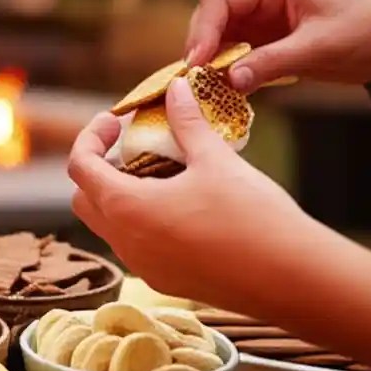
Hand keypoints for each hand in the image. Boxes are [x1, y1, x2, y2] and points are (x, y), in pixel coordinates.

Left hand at [68, 80, 370, 370]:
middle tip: (133, 144)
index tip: (115, 121)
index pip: (79, 167)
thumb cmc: (252, 216)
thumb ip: (188, 122)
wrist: (292, 279)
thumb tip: (176, 88)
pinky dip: (143, 219)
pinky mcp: (167, 281)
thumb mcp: (215, 159)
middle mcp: (125, 243)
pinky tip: (183, 203)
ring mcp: (144, 267)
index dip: (90, 137)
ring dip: (122, 194)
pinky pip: (137, 246)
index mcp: (126, 209)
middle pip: (86, 199)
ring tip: (162, 169)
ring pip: (111, 225)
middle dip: (99, 167)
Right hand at [185, 0, 370, 92]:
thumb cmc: (366, 32)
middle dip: (202, 48)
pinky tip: (225, 93)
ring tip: (206, 91)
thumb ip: (273, 62)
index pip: (220, 0)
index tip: (197, 62)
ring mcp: (263, 22)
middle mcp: (261, 0)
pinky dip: (229, 74)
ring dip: (213, 64)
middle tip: (195, 81)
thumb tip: (231, 80)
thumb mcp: (319, 49)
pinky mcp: (269, 44)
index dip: (202, 31)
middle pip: (213, 19)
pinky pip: (238, 57)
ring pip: (221, 40)